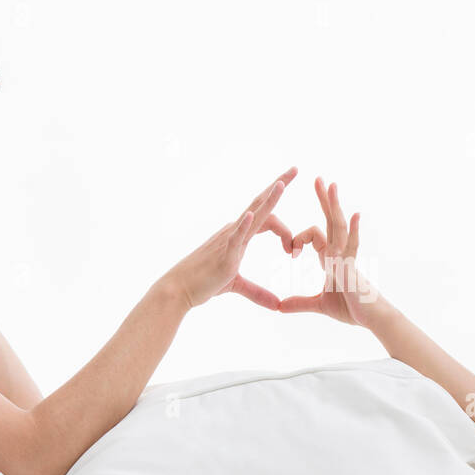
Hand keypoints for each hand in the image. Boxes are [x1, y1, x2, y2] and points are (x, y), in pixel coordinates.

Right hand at [163, 167, 297, 309]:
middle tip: (295, 169)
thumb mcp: (236, 286)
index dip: (284, 229)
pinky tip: (252, 215)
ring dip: (268, 199)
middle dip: (278, 186)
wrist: (180, 289)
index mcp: (239, 236)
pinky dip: (244, 224)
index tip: (292, 248)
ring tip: (282, 183)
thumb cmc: (203, 284)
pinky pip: (235, 236)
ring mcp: (229, 240)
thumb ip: (258, 293)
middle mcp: (235, 231)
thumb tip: (277, 305)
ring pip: (252, 214)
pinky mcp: (224, 253)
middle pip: (260, 203)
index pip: (266, 218)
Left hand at [278, 177, 384, 326]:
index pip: (315, 235)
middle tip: (317, 179)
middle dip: (324, 200)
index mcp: (331, 258)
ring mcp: (347, 257)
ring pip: (339, 227)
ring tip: (331, 185)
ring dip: (334, 205)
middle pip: (331, 220)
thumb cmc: (352, 309)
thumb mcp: (319, 305)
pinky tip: (354, 215)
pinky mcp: (351, 268)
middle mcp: (340, 252)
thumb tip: (280, 307)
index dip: (299, 239)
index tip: (290, 252)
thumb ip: (300, 303)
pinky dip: (353, 231)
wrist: (372, 319)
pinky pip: (351, 247)